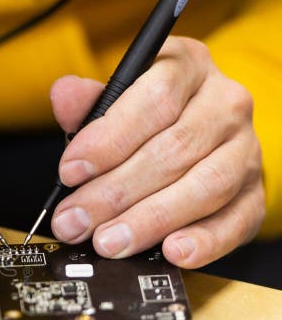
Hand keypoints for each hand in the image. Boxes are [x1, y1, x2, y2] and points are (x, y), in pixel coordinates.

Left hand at [49, 36, 264, 266]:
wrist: (199, 138)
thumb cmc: (146, 119)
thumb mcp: (113, 102)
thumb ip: (87, 103)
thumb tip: (64, 94)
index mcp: (187, 67)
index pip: (156, 97)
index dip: (109, 138)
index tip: (70, 171)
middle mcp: (225, 103)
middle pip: (174, 149)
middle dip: (115, 192)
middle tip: (76, 220)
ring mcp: (246, 150)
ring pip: (204, 186)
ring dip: (150, 220)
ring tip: (109, 241)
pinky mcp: (254, 193)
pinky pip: (236, 220)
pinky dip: (205, 241)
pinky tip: (173, 252)